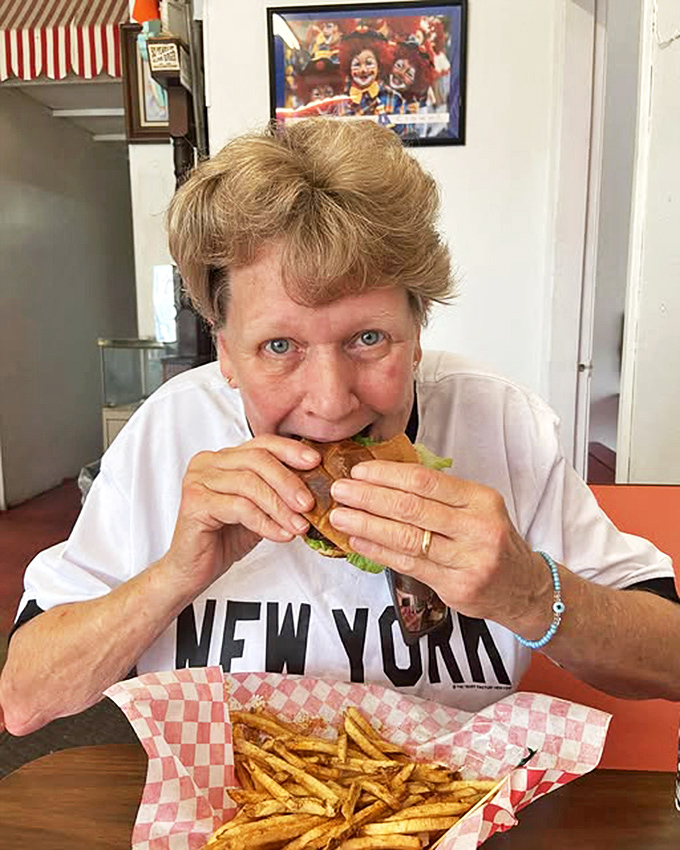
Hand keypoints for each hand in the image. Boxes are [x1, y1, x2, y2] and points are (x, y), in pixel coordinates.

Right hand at [159, 437, 319, 594]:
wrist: (193, 569)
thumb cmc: (225, 537)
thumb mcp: (259, 508)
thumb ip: (277, 492)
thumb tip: (314, 485)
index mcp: (224, 457)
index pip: (262, 444)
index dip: (290, 451)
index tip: (315, 463)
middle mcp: (208, 463)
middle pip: (257, 460)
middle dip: (288, 482)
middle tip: (309, 503)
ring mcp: (198, 480)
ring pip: (249, 484)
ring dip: (280, 506)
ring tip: (298, 525)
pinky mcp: (194, 502)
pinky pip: (239, 508)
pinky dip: (265, 522)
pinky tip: (280, 535)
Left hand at [328, 460, 550, 629]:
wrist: (522, 587)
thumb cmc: (490, 540)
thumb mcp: (476, 506)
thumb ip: (439, 494)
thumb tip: (384, 477)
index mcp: (480, 499)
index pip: (425, 481)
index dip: (387, 474)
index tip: (359, 471)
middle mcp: (476, 528)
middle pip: (411, 508)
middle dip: (369, 497)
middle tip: (341, 490)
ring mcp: (467, 560)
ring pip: (405, 538)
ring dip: (366, 525)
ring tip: (341, 516)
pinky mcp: (455, 587)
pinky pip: (407, 565)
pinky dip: (378, 551)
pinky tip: (358, 542)